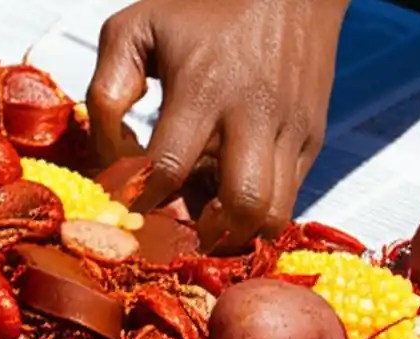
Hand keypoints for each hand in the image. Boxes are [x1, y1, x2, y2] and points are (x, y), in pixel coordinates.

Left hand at [86, 0, 347, 249]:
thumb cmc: (203, 7)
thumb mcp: (135, 30)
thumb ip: (106, 91)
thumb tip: (109, 157)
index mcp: (203, 88)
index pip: (168, 169)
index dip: (142, 200)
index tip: (130, 206)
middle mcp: (254, 114)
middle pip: (240, 205)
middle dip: (205, 234)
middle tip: (178, 234)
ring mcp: (291, 129)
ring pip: (273, 212)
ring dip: (236, 231)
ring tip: (206, 222)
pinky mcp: (312, 138)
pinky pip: (290, 197)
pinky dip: (258, 212)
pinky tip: (229, 197)